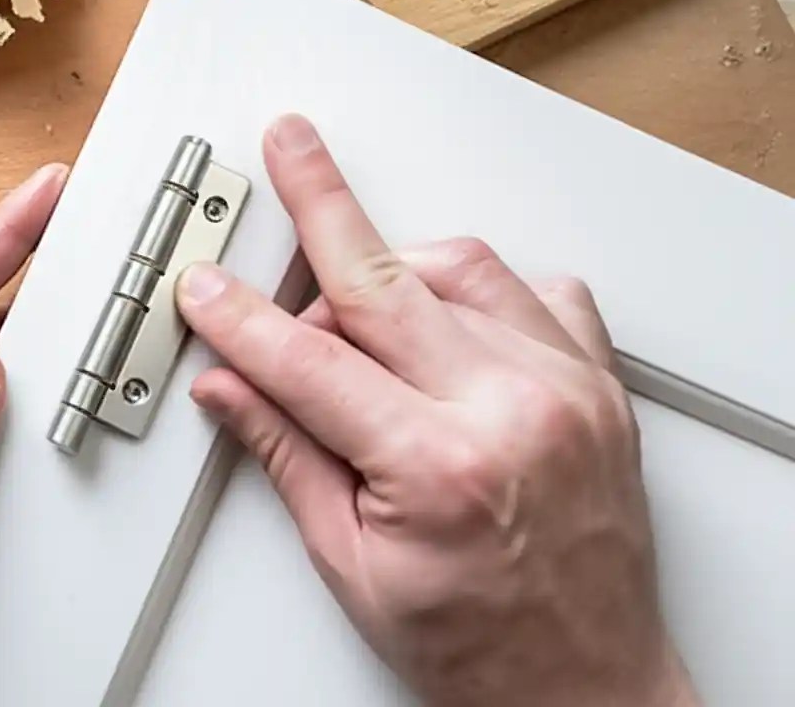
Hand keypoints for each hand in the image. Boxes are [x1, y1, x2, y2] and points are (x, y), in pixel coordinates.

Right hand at [175, 115, 698, 706]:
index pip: (309, 363)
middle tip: (288, 150)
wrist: (586, 684)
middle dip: (320, 204)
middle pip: (384, 279)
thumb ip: (288, 458)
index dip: (241, 319)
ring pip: (462, 267)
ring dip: (394, 266)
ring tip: (354, 302)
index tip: (205, 289)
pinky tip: (445, 314)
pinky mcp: (597, 385)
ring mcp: (565, 390)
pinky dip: (480, 285)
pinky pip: (538, 290)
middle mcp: (512, 411)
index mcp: (437, 468)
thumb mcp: (352, 566)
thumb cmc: (478, 647)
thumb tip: (232, 390)